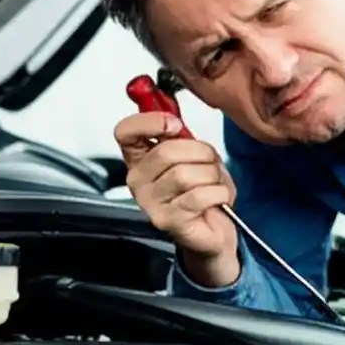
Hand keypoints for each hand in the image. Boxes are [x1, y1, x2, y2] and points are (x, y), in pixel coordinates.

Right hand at [114, 111, 239, 284]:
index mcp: (140, 159)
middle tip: (209, 164)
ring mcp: (150, 202)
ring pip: (186, 174)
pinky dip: (218, 193)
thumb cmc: (203, 193)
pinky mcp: (167, 220)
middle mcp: (138, 180)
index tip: (175, 125)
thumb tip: (172, 112)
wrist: (213, 232)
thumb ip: (180, 133)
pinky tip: (216, 199)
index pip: (125, 131)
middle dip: (200, 153)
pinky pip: (199, 195)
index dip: (151, 122)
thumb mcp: (193, 155)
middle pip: (166, 152)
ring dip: (212, 176)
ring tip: (213, 185)